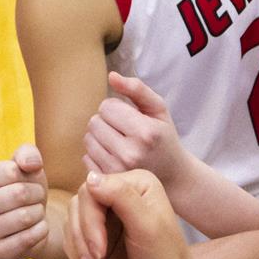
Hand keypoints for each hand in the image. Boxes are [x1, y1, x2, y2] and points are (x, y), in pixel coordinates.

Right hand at [0, 146, 51, 258]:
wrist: (25, 225)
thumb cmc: (22, 192)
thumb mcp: (25, 167)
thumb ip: (27, 154)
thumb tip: (30, 164)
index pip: (11, 171)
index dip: (30, 176)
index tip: (30, 183)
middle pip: (18, 194)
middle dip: (37, 195)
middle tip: (37, 200)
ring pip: (24, 217)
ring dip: (38, 214)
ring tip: (35, 214)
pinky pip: (26, 240)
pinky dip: (40, 232)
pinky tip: (37, 229)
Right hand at [67, 169, 196, 258]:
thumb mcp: (147, 226)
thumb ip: (121, 196)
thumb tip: (90, 176)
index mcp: (136, 184)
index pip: (92, 189)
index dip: (90, 220)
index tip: (101, 252)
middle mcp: (120, 194)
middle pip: (78, 205)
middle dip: (85, 239)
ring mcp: (107, 216)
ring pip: (71, 223)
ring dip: (81, 253)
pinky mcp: (97, 237)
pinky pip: (71, 239)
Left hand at [84, 73, 197, 189]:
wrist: (173, 177)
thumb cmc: (164, 138)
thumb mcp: (159, 109)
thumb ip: (137, 89)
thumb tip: (111, 76)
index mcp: (146, 132)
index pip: (106, 107)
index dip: (116, 107)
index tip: (129, 116)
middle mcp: (131, 153)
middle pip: (94, 122)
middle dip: (106, 121)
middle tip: (123, 129)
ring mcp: (118, 171)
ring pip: (88, 139)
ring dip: (99, 136)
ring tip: (118, 141)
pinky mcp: (108, 182)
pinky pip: (86, 158)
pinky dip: (97, 154)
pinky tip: (113, 156)